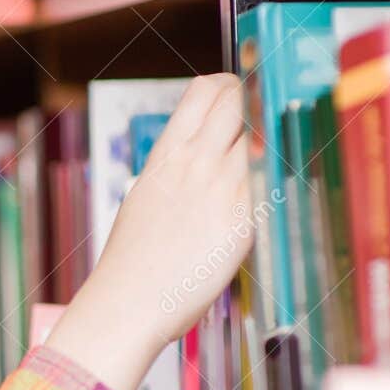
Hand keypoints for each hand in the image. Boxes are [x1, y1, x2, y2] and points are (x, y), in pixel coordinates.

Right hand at [99, 73, 251, 343]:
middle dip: (247, 107)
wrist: (130, 301)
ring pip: (255, 148)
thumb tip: (210, 148)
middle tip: (246, 128)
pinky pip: (259, 194)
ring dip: (249, 160)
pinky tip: (224, 227)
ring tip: (225, 192)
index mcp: (167, 154)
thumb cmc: (133, 255)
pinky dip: (249, 202)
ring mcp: (224, 190)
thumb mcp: (145, 192)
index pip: (206, 91)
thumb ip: (179, 166)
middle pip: (238, 103)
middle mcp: (197, 163)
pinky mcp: (244, 221)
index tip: (231, 96)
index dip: (225, 87)